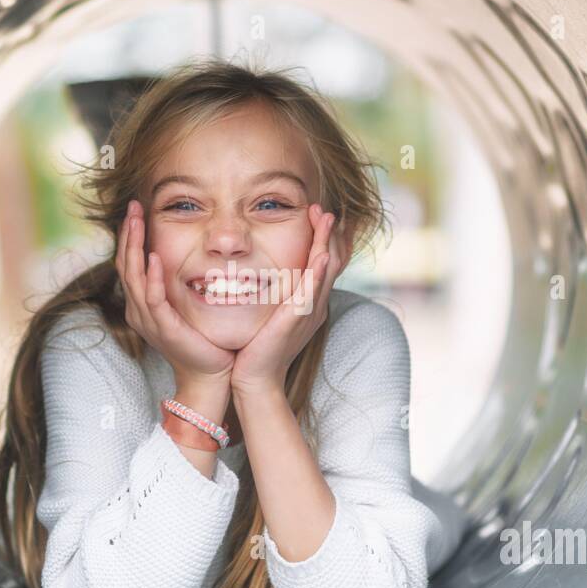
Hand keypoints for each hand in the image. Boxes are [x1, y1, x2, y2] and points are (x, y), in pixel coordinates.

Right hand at [116, 200, 235, 382]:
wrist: (210, 374)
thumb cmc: (204, 339)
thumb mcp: (187, 304)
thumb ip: (182, 282)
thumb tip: (191, 253)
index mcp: (142, 303)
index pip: (130, 262)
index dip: (131, 235)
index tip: (137, 209)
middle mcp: (139, 310)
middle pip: (125, 264)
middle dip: (129, 233)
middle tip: (133, 206)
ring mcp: (148, 320)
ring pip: (134, 277)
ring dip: (135, 247)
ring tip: (137, 221)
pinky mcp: (163, 329)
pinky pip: (153, 299)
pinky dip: (153, 278)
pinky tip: (155, 258)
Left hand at [230, 203, 346, 396]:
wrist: (254, 377)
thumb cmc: (258, 346)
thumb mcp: (271, 312)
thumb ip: (274, 293)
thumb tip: (264, 271)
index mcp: (310, 302)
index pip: (325, 263)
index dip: (326, 238)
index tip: (319, 215)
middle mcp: (314, 305)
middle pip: (332, 262)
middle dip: (329, 234)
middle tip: (324, 210)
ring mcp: (308, 312)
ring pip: (325, 272)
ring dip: (327, 244)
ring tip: (326, 220)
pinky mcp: (296, 320)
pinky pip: (311, 293)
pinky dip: (318, 273)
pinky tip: (321, 256)